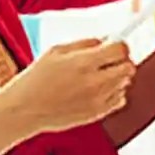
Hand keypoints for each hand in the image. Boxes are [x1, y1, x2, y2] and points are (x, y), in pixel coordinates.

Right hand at [12, 38, 136, 132]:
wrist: (25, 109)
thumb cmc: (35, 79)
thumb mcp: (55, 51)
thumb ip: (84, 44)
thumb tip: (105, 40)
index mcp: (83, 63)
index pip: (120, 49)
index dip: (119, 44)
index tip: (113, 44)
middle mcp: (94, 82)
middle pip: (128, 67)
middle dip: (121, 60)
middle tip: (108, 60)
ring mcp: (97, 100)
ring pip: (125, 83)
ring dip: (116, 76)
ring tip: (97, 76)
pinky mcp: (97, 114)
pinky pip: (120, 99)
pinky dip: (114, 93)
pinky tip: (97, 90)